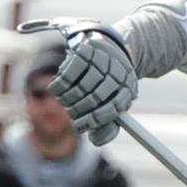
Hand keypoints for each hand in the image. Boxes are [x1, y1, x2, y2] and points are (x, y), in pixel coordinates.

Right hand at [23, 18, 137, 143]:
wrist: (109, 44)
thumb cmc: (110, 81)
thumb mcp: (113, 102)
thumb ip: (106, 124)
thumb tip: (96, 141)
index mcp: (128, 87)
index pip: (113, 108)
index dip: (95, 121)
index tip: (79, 128)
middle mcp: (117, 72)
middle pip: (94, 99)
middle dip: (78, 111)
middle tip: (71, 114)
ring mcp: (101, 60)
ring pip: (79, 89)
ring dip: (68, 100)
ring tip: (66, 101)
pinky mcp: (84, 51)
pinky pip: (66, 75)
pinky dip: (59, 86)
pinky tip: (58, 89)